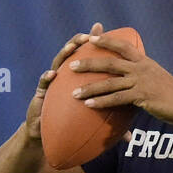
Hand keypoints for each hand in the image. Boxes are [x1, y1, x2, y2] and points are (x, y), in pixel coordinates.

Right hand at [25, 22, 103, 140]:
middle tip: (87, 36)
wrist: (49, 141)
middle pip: (72, 55)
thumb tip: (131, 138)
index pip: (87, 59)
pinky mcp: (40, 95)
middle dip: (78, 42)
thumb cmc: (72, 130)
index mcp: (78, 81)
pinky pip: (43, 85)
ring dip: (64, 54)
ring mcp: (52, 85)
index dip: (93, 44)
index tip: (102, 31)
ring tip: (71, 48)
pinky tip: (52, 74)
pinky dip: (46, 78)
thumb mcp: (93, 126)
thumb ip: (110, 128)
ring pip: (57, 64)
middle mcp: (65, 78)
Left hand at [67, 33, 172, 127]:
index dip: (106, 40)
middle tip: (71, 65)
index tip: (90, 38)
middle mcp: (141, 68)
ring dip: (90, 88)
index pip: (123, 45)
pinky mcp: (142, 96)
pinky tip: (89, 105)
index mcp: (144, 61)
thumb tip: (129, 76)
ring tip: (74, 93)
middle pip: (110, 63)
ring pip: (110, 83)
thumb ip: (141, 74)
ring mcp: (141, 82)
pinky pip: (117, 99)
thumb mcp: (156, 77)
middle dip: (88, 63)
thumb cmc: (171, 94)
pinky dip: (102, 101)